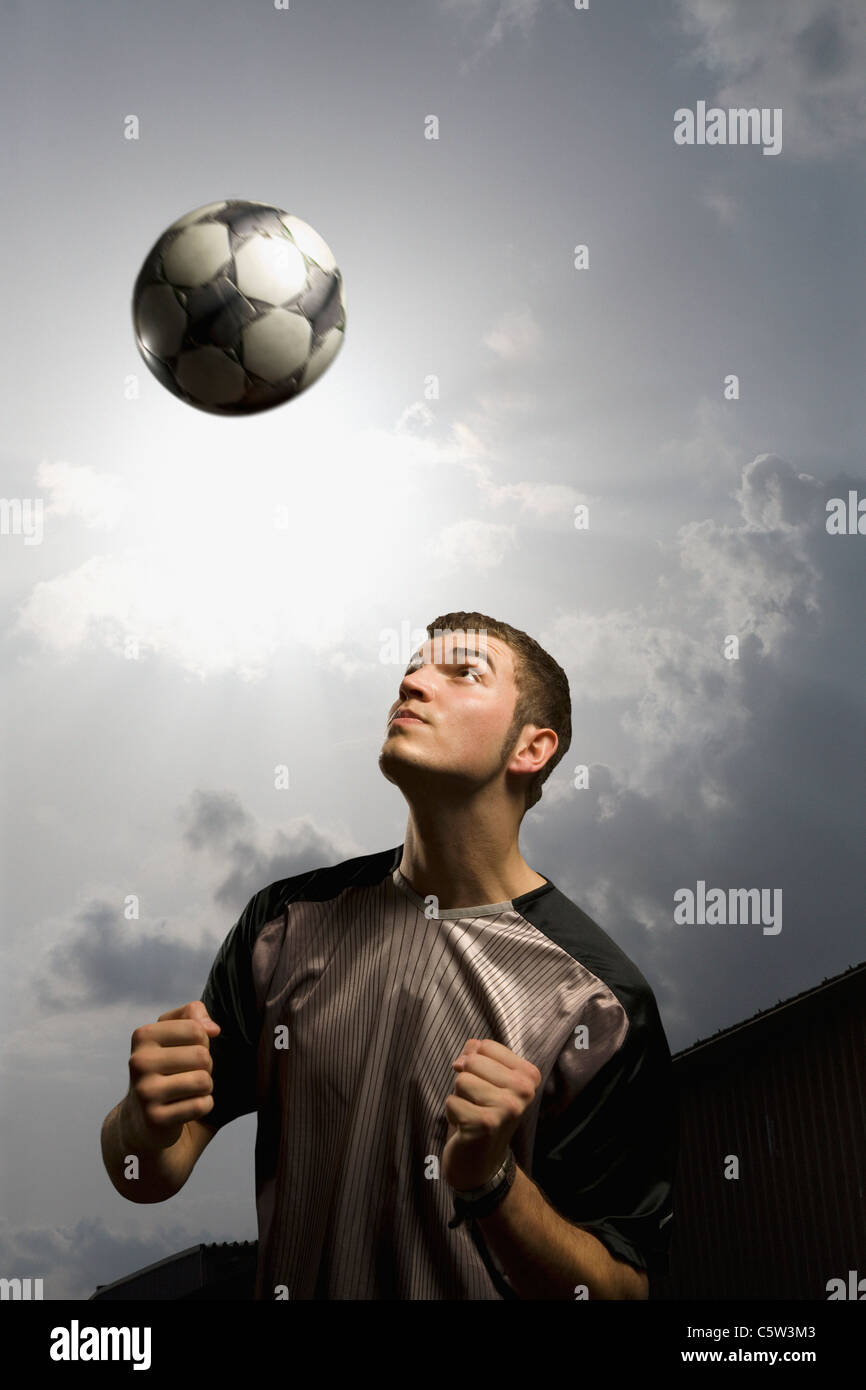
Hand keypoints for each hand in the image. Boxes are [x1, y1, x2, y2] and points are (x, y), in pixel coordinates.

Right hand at [121, 1001, 220, 1153]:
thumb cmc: (165, 1066)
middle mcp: (139, 1062)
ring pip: (203, 1081)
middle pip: (202, 1056)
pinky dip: (203, 1106)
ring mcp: (145, 1092)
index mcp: (143, 1036)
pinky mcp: (155, 1118)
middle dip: (205, 1066)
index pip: (196, 1029)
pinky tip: (186, 1107)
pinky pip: (201, 1105)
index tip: (187, 1051)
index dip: (202, 1041)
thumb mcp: (174, 1032)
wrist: (140, 1117)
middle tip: (189, 1073)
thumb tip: (213, 1029)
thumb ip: (193, 1014)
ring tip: (189, 1089)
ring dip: (206, 1086)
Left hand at [442, 1038, 540, 1190]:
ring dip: (459, 1098)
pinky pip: (452, 1101)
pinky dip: (453, 1114)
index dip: (474, 1063)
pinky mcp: (486, 1124)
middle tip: (477, 1103)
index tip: (484, 1085)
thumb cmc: (482, 1113)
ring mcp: (507, 1108)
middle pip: (472, 1061)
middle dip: (465, 1080)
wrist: (482, 1163)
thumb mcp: (485, 1079)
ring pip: (461, 1080)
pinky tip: (466, 1127)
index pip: (485, 1046)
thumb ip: (477, 1055)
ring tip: (472, 1114)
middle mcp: (524, 1090)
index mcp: (529, 1075)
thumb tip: (466, 1054)